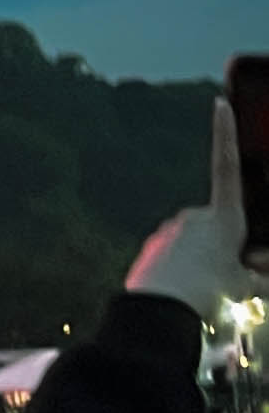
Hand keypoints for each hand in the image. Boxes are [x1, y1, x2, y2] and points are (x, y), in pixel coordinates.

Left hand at [124, 97, 251, 321]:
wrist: (162, 308)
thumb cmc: (211, 293)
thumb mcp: (249, 287)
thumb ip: (259, 275)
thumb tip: (256, 272)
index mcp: (223, 217)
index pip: (228, 167)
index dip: (225, 134)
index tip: (219, 104)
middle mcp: (195, 216)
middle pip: (219, 228)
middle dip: (227, 249)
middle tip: (228, 280)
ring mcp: (171, 230)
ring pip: (197, 244)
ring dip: (205, 262)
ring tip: (204, 290)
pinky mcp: (153, 247)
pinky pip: (176, 257)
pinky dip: (184, 271)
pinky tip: (184, 292)